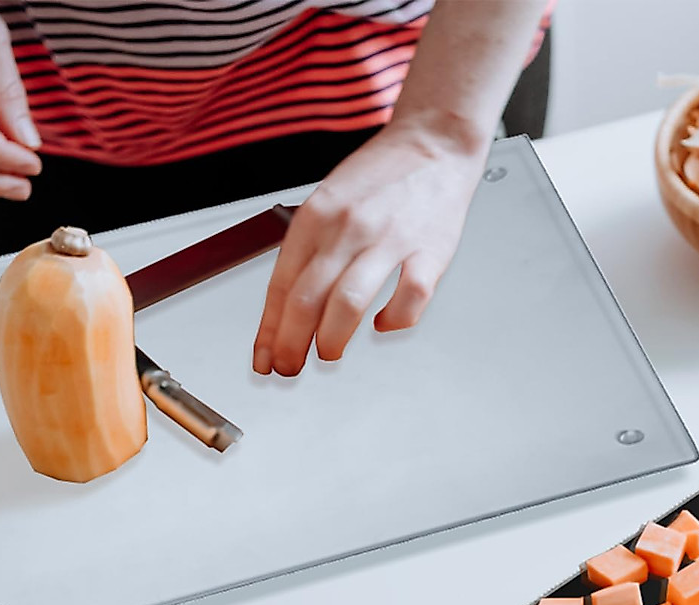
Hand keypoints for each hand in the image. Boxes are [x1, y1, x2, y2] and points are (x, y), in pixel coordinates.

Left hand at [252, 117, 488, 375]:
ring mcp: (389, 240)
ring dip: (332, 340)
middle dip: (291, 344)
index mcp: (316, 216)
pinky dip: (394, 322)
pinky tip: (383, 325)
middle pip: (306, 299)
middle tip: (289, 367)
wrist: (433, 142)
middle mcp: (348, 227)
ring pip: (349, 303)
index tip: (264, 358)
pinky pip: (408, 299)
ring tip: (327, 354)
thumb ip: (310, 251)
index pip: (281, 285)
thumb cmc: (381, 178)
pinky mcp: (429, 251)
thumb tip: (288, 308)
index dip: (269, 331)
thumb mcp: (327, 202)